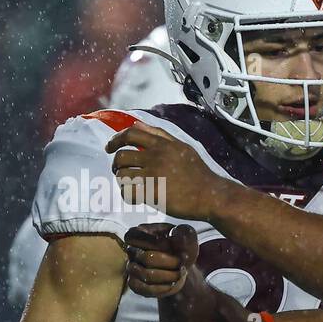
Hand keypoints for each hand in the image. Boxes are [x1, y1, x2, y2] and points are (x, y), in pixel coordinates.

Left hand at [106, 122, 230, 221]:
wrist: (212, 195)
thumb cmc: (199, 174)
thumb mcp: (183, 147)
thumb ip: (160, 135)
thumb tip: (137, 124)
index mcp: (163, 144)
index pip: (131, 134)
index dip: (116, 140)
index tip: (110, 148)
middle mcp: (157, 156)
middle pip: (122, 156)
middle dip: (116, 165)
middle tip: (121, 172)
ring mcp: (154, 175)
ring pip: (122, 175)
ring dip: (122, 181)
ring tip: (132, 186)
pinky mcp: (154, 193)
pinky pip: (128, 192)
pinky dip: (127, 195)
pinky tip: (135, 198)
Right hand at [124, 223, 199, 297]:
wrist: (183, 266)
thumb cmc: (181, 246)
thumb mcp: (187, 235)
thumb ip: (183, 232)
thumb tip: (175, 235)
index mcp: (139, 233)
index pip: (134, 237)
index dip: (155, 243)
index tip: (170, 246)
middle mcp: (132, 251)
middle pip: (146, 258)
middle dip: (170, 262)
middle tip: (182, 263)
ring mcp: (132, 268)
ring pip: (146, 275)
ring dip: (169, 276)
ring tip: (180, 273)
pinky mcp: (135, 284)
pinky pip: (144, 289)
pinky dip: (163, 288)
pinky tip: (172, 284)